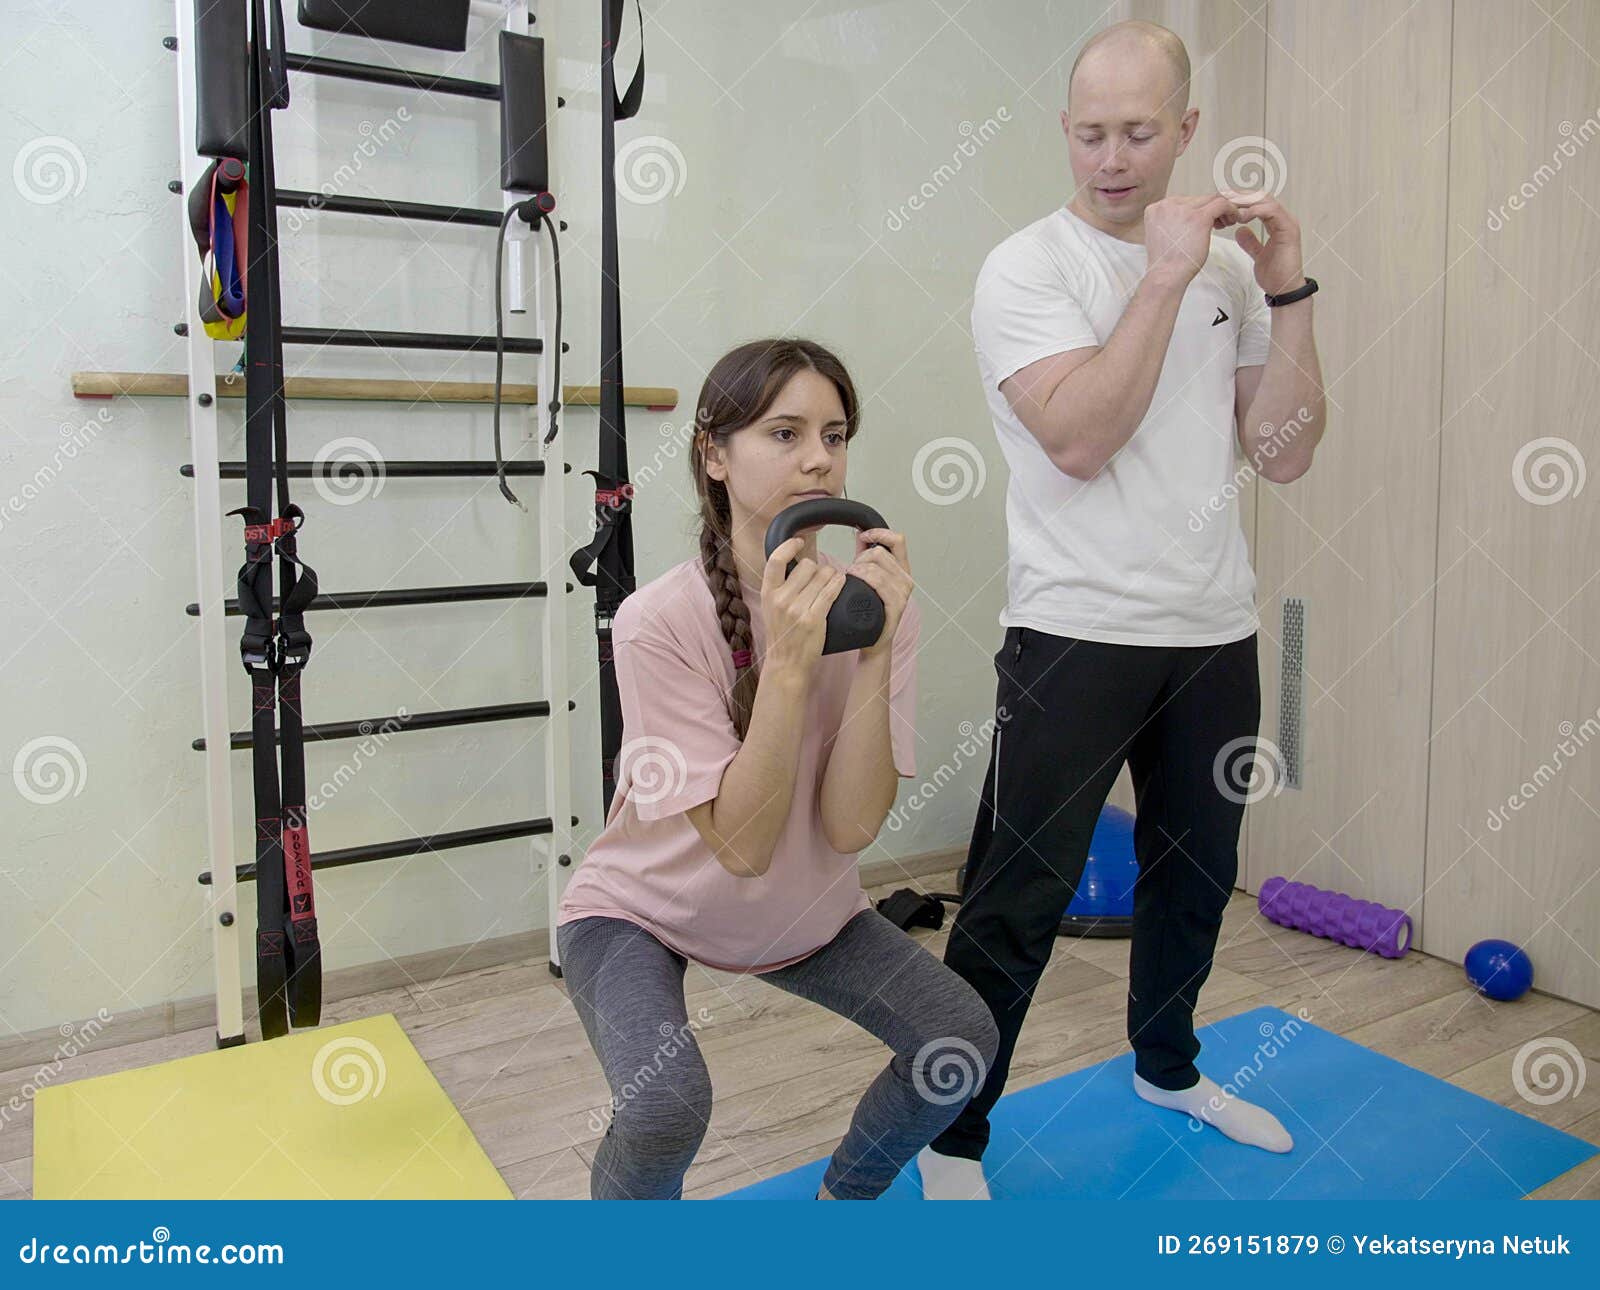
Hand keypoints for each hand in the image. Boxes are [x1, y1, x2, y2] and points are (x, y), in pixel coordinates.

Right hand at [760, 536, 845, 681]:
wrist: (786, 664)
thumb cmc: (782, 635)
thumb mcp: (770, 608)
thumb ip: (779, 587)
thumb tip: (793, 561)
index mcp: (768, 593)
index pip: (775, 560)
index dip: (789, 546)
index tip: (798, 542)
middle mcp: (780, 599)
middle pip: (806, 566)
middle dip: (817, 568)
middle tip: (821, 577)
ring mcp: (797, 610)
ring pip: (822, 575)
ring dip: (831, 575)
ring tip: (832, 582)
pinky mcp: (814, 619)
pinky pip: (831, 591)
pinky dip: (839, 583)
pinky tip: (841, 582)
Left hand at [848, 528, 912, 660]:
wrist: (874, 640)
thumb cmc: (871, 611)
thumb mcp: (870, 579)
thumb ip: (867, 557)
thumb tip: (862, 535)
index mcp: (902, 570)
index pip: (898, 540)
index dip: (880, 533)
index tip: (865, 536)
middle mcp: (906, 579)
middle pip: (880, 553)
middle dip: (860, 558)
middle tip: (851, 571)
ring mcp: (903, 593)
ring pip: (876, 567)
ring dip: (857, 569)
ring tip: (850, 578)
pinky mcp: (896, 605)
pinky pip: (879, 583)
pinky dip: (864, 579)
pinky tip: (854, 581)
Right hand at [1143, 193, 1239, 287]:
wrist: (1166, 275)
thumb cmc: (1166, 263)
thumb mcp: (1165, 236)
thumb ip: (1174, 223)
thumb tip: (1192, 220)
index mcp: (1157, 208)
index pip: (1185, 201)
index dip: (1198, 209)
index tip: (1206, 221)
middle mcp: (1168, 204)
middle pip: (1198, 199)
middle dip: (1211, 210)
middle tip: (1220, 223)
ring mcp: (1183, 209)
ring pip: (1210, 199)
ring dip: (1222, 210)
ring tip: (1226, 223)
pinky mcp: (1199, 217)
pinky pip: (1221, 204)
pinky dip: (1231, 209)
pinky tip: (1234, 218)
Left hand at [1221, 188, 1304, 295]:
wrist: (1284, 290)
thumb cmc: (1274, 274)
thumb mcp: (1257, 254)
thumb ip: (1250, 241)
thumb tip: (1239, 231)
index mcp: (1276, 223)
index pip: (1257, 203)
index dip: (1240, 200)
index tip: (1222, 201)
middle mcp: (1283, 219)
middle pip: (1261, 197)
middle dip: (1241, 196)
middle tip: (1224, 197)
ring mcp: (1287, 223)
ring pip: (1267, 200)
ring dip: (1247, 201)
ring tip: (1230, 205)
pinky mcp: (1289, 229)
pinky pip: (1273, 212)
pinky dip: (1256, 211)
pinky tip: (1242, 216)